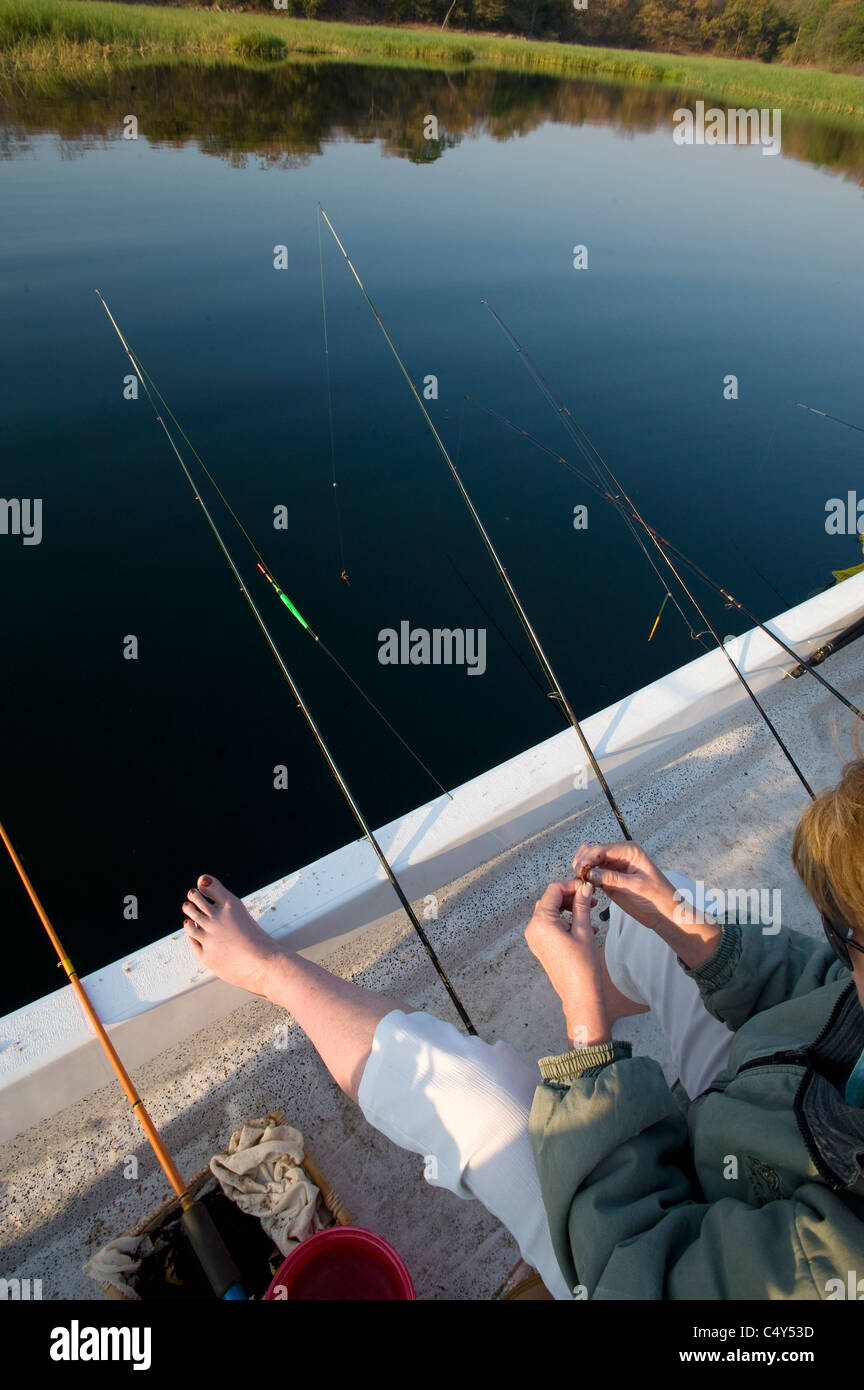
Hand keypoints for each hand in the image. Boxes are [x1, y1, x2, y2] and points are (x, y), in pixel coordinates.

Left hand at [524, 880, 610, 1047]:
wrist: (580, 995)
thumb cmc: (582, 966)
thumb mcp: (583, 930)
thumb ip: (582, 905)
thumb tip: (584, 888)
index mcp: (542, 922)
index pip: (553, 891)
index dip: (571, 885)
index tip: (586, 886)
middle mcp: (534, 929)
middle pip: (551, 901)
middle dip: (571, 897)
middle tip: (590, 899)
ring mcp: (536, 939)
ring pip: (551, 913)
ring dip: (570, 909)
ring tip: (591, 913)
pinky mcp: (541, 946)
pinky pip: (551, 926)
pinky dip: (567, 922)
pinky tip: (586, 926)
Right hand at [572, 843, 721, 968]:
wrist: (665, 914)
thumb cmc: (658, 898)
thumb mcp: (635, 886)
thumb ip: (612, 878)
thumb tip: (590, 873)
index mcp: (629, 851)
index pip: (601, 848)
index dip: (588, 858)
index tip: (580, 871)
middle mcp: (620, 856)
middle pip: (593, 852)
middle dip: (583, 862)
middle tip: (578, 877)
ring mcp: (614, 867)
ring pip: (591, 862)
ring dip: (583, 870)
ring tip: (580, 882)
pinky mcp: (610, 879)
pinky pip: (593, 874)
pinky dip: (586, 878)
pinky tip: (584, 886)